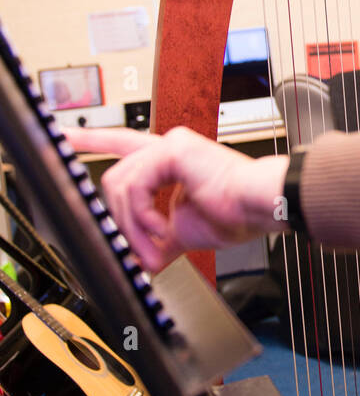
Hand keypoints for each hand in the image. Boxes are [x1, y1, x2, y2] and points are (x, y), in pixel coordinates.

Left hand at [63, 126, 287, 271]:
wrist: (259, 207)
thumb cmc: (235, 214)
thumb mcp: (182, 231)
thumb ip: (155, 239)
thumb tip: (138, 260)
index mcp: (169, 161)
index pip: (120, 144)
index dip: (90, 140)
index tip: (62, 135)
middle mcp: (167, 147)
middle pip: (114, 178)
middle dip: (120, 220)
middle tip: (141, 249)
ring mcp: (169, 145)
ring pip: (120, 185)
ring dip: (133, 225)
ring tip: (155, 245)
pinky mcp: (172, 151)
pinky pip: (135, 186)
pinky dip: (143, 216)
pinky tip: (163, 228)